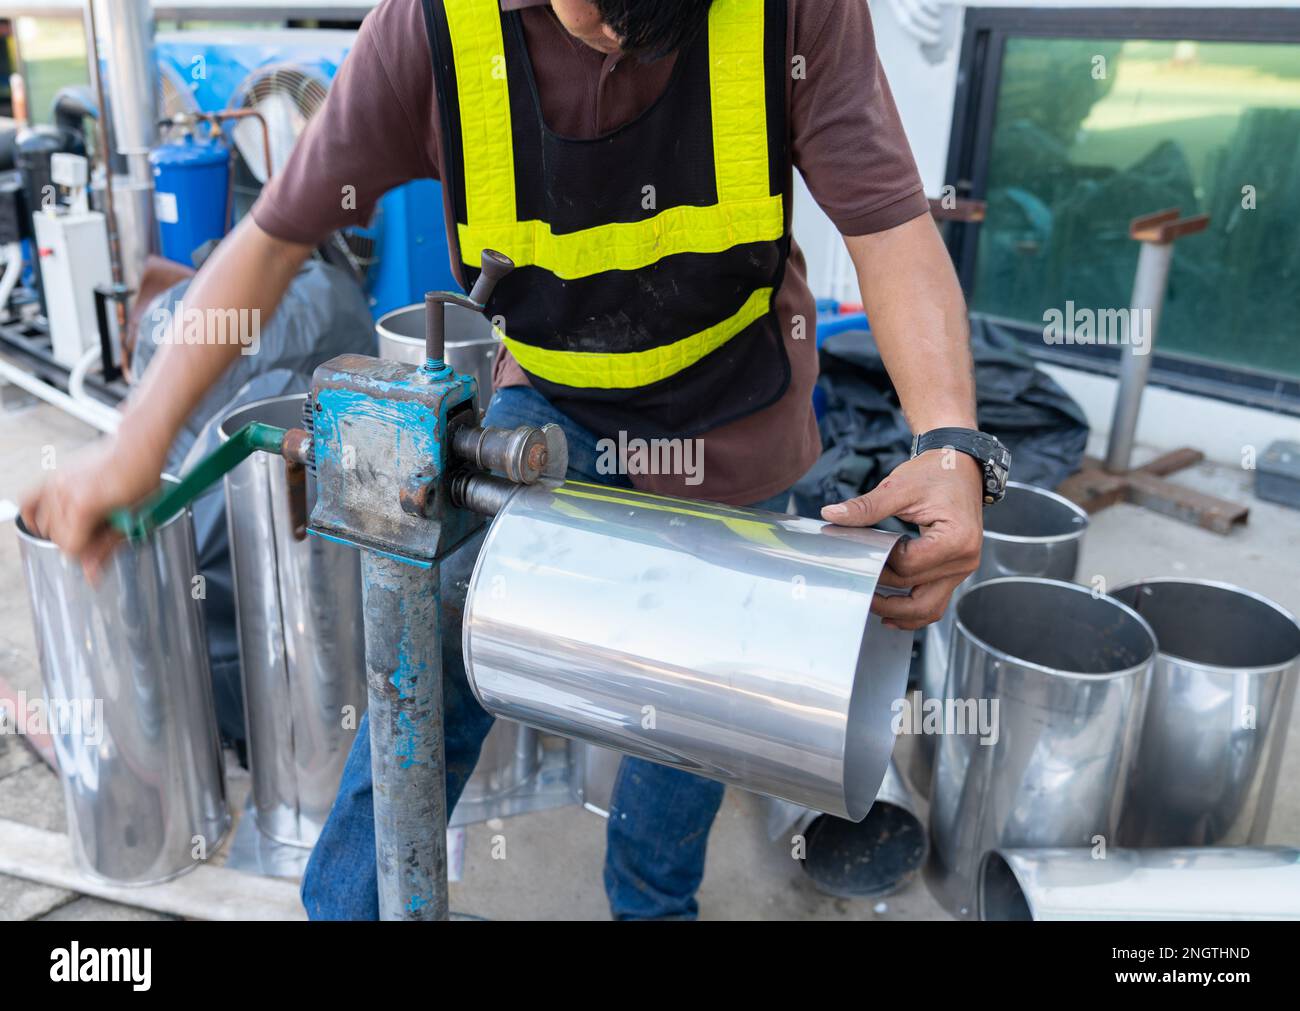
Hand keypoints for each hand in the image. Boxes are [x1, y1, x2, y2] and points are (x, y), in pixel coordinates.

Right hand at [20, 426, 167, 580]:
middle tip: (101, 532)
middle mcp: (62, 493)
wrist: (137, 444)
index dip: (89, 551)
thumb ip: (108, 546)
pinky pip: (29, 500)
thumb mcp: (132, 516)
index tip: (104, 543)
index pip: (70, 548)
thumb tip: (91, 575)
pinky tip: (46, 522)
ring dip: (62, 529)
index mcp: (82, 506)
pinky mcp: (53, 474)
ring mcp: (55, 482)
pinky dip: (34, 514)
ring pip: (45, 524)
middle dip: (79, 540)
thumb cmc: (141, 476)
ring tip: (86, 523)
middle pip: (57, 537)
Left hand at [821, 449, 983, 630]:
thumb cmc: (935, 473)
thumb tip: (831, 515)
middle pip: (915, 590)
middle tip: (854, 581)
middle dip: (883, 589)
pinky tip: (890, 610)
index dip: (880, 560)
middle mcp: (965, 560)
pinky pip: (934, 601)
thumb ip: (866, 507)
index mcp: (956, 539)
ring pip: (929, 608)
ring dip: (899, 612)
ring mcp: (962, 569)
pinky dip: (912, 609)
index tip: (861, 549)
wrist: (960, 467)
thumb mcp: (898, 486)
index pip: (907, 565)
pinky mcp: (955, 571)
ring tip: (870, 603)